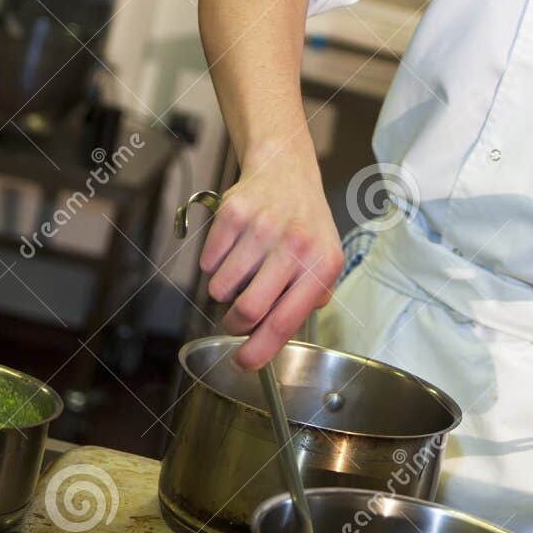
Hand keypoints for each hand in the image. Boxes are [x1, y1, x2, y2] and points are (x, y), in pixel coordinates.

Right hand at [197, 151, 343, 369]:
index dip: (259, 351)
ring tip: (243, 269)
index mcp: (322, 264)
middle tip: (236, 321)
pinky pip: (208, 263)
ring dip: (225, 290)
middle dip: (235, 325)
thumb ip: (308, 298)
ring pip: (222, 288)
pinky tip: (235, 247)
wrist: (285, 168)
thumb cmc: (304, 222)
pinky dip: (215, 264)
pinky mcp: (233, 214)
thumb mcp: (324, 258)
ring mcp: (263, 228)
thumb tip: (276, 336)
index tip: (243, 364)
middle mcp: (295, 245)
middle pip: (248, 310)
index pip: (285, 321)